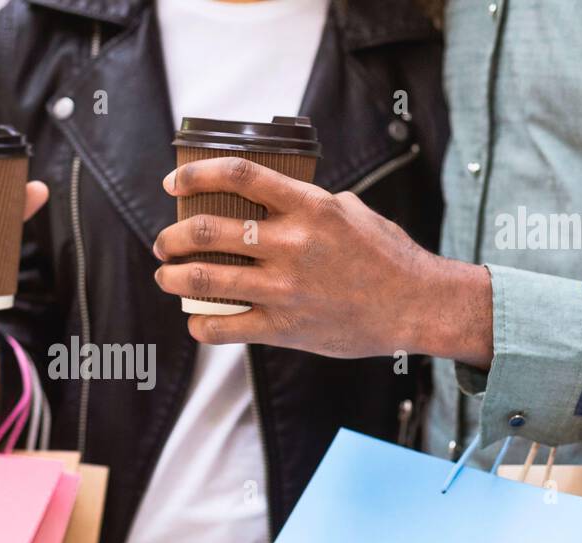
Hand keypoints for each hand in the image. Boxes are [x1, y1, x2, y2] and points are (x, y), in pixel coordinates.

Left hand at [151, 157, 493, 367]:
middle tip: (165, 243)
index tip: (174, 182)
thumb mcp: (351, 211)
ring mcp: (285, 287)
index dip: (195, 175)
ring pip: (206, 279)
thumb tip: (274, 200)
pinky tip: (197, 322)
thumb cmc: (386, 257)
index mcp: (308, 207)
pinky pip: (225, 328)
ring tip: (167, 277)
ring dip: (174, 278)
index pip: (238, 175)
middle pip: (208, 230)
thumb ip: (309, 204)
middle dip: (173, 236)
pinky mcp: (284, 326)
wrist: (416, 306)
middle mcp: (291, 244)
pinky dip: (202, 325)